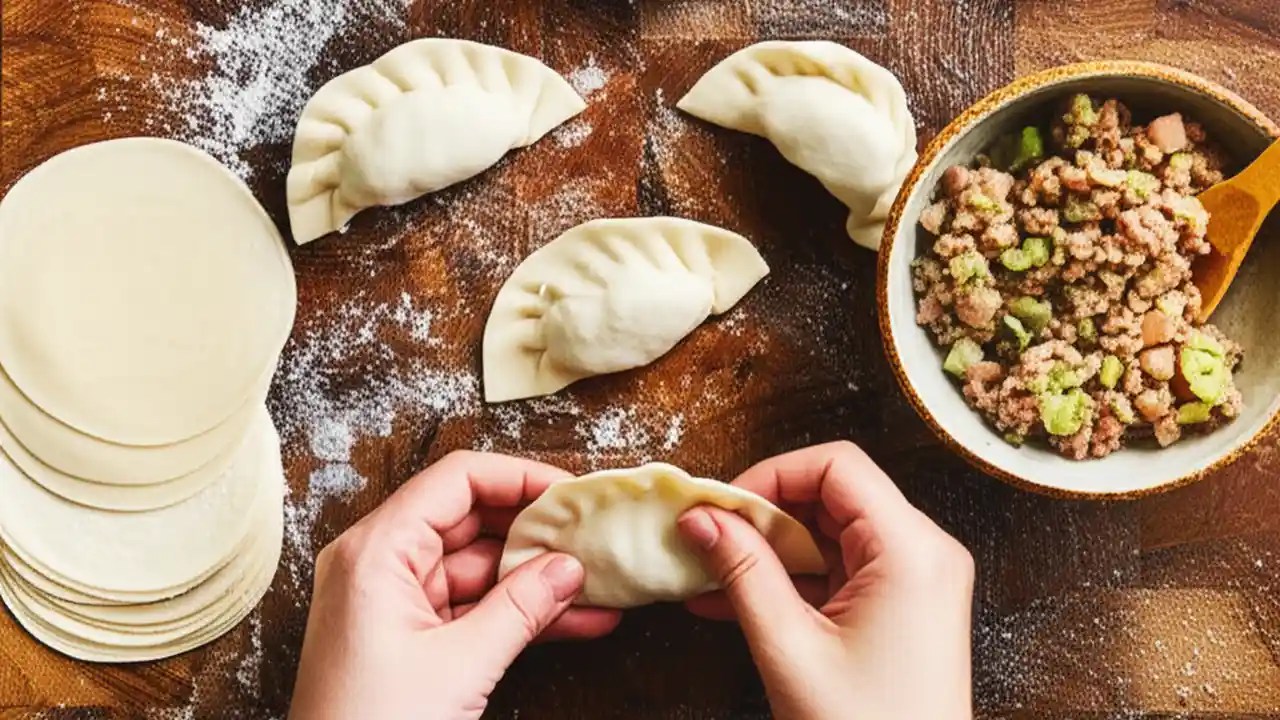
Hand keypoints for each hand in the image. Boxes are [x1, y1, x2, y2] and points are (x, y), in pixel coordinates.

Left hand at [289, 451, 621, 719]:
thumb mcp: (460, 666)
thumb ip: (520, 609)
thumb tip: (568, 568)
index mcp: (375, 551)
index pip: (456, 480)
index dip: (519, 478)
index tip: (571, 494)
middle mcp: (379, 564)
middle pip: (470, 519)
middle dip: (536, 530)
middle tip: (590, 536)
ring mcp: (393, 601)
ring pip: (478, 568)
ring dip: (536, 578)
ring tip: (596, 582)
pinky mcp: (409, 637)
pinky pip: (472, 607)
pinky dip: (517, 612)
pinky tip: (574, 617)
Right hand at [677, 442, 973, 719]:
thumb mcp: (789, 647)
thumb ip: (743, 571)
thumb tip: (701, 517)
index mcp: (912, 551)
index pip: (837, 466)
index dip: (771, 474)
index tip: (722, 505)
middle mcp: (924, 553)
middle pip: (832, 495)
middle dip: (763, 514)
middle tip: (707, 536)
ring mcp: (916, 581)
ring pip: (829, 534)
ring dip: (768, 550)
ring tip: (708, 571)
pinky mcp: (901, 608)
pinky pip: (837, 571)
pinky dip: (789, 580)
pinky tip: (732, 598)